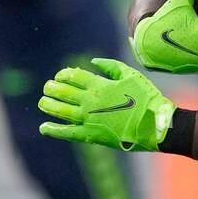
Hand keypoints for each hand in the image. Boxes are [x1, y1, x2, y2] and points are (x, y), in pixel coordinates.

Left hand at [38, 57, 172, 150]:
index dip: (63, 75)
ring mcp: (89, 119)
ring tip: (42, 102)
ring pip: (62, 110)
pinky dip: (54, 130)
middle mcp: (90, 101)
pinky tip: (44, 128)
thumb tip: (93, 62)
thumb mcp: (131, 75)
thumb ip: (111, 67)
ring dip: (49, 105)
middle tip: (47, 88)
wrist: (155, 124)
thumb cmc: (146, 99)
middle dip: (52, 88)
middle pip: (64, 92)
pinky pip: (68, 132)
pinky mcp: (92, 135)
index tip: (59, 76)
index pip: (74, 76)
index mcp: (99, 85)